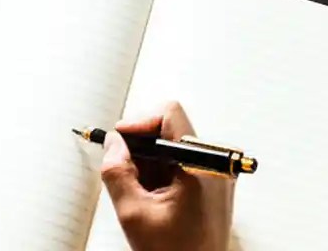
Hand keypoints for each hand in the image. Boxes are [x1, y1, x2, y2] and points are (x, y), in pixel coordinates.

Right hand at [100, 102, 234, 250]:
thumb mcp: (134, 214)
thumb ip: (118, 172)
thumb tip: (113, 144)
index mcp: (200, 165)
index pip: (170, 114)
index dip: (139, 123)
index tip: (120, 140)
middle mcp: (213, 165)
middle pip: (170, 129)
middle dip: (140, 147)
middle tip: (122, 167)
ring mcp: (215, 176)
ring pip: (173, 148)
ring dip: (149, 163)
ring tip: (139, 191)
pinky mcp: (211, 186)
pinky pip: (180, 165)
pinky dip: (160, 174)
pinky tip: (150, 198)